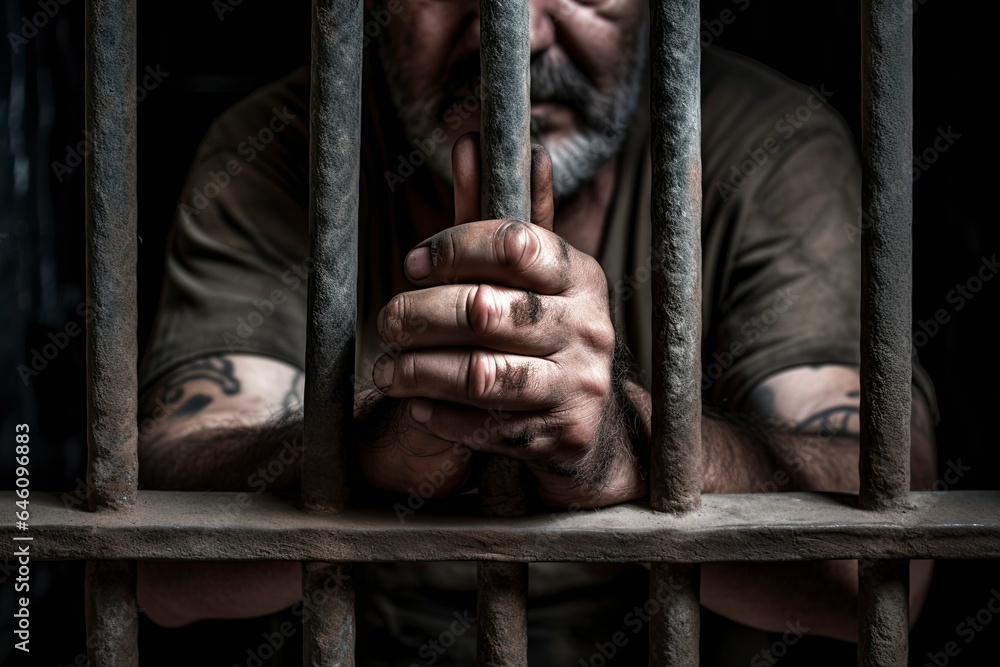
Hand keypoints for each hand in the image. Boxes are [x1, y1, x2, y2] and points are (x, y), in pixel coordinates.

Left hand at [367, 132, 645, 507]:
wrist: (591, 424)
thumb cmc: (543, 332)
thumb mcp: (531, 276)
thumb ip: (494, 219)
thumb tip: (466, 140)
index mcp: (580, 274)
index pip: (513, 242)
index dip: (453, 247)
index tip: (413, 263)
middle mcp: (589, 326)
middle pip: (484, 311)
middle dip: (420, 316)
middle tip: (386, 321)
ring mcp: (581, 384)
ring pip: (481, 375)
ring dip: (420, 371)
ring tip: (386, 369)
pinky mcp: (565, 435)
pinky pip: (488, 426)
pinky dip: (441, 415)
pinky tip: (416, 403)